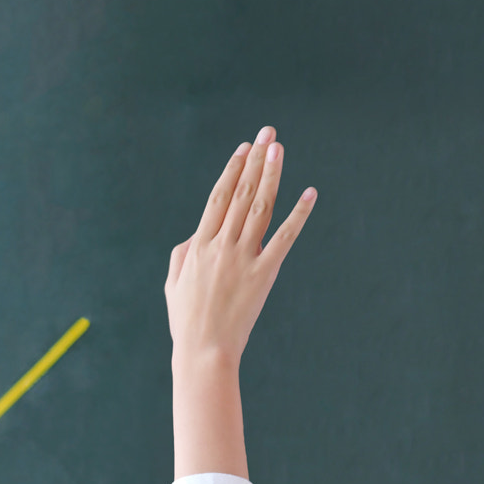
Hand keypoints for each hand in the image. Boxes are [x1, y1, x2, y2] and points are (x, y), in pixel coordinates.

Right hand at [166, 125, 314, 365]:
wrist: (203, 350)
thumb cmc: (186, 320)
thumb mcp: (174, 282)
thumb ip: (184, 252)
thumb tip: (197, 233)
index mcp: (198, 244)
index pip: (218, 196)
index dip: (232, 169)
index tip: (244, 148)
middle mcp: (220, 245)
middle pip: (241, 193)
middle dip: (255, 160)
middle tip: (267, 133)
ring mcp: (243, 258)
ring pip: (260, 207)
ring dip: (272, 175)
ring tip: (279, 150)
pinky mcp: (263, 274)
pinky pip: (284, 238)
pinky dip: (298, 214)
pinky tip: (309, 194)